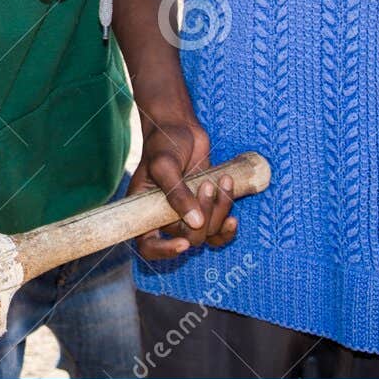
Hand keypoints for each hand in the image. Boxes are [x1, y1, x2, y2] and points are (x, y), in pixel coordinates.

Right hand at [128, 118, 236, 259]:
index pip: (148, 245)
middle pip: (187, 238)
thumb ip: (177, 194)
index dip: (163, 251)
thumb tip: (195, 222)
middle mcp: (165, 217)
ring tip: (222, 183)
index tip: (183, 244)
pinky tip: (234, 216)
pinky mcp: (206, 209)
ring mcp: (187, 214)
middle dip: (204, 217)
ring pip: (207, 234)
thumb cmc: (163, 142)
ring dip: (220, 213)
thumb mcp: (164, 165)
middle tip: (206, 186)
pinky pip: (219, 232)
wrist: (181, 127)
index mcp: (145, 211)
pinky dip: (228, 227)